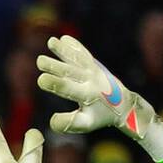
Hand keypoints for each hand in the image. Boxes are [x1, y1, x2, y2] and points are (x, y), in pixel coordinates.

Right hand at [35, 34, 157, 140]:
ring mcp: (93, 70)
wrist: (122, 104)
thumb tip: (52, 121)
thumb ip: (69, 123)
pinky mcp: (94, 64)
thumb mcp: (87, 123)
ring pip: (77, 59)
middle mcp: (91, 80)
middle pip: (70, 72)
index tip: (41, 79)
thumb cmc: (100, 116)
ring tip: (51, 42)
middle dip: (55, 66)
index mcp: (87, 96)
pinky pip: (83, 54)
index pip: (68, 89)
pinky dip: (75, 46)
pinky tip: (64, 39)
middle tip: (39, 61)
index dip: (55, 84)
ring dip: (64, 50)